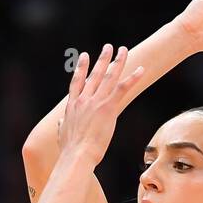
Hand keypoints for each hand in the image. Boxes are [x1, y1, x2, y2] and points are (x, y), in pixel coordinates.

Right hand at [57, 44, 143, 160]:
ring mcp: (95, 102)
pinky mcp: (108, 108)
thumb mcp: (62, 134)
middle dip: (102, 59)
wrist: (77, 155)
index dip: (81, 68)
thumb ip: (62, 125)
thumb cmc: (70, 150)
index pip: (77, 82)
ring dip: (117, 62)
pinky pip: (122, 89)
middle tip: (108, 47)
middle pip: (94, 75)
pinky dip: (133, 78)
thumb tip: (61, 122)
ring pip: (108, 77)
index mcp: (73, 106)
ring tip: (123, 50)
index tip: (84, 56)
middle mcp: (83, 100)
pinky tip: (141, 69)